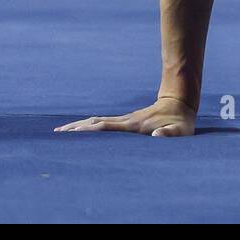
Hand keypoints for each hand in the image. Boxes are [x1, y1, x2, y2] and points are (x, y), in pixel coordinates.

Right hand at [54, 96, 196, 137]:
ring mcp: (126, 120)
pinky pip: (104, 124)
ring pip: (98, 121)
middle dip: (77, 127)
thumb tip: (157, 137)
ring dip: (80, 126)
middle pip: (96, 122)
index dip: (91, 130)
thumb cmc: (181, 122)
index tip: (74, 132)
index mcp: (134, 126)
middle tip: (57, 133)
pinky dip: (90, 126)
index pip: (108, 127)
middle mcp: (126, 121)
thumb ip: (170, 134)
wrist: (180, 102)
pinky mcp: (127, 121)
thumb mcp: (180, 131)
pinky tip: (83, 130)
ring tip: (62, 131)